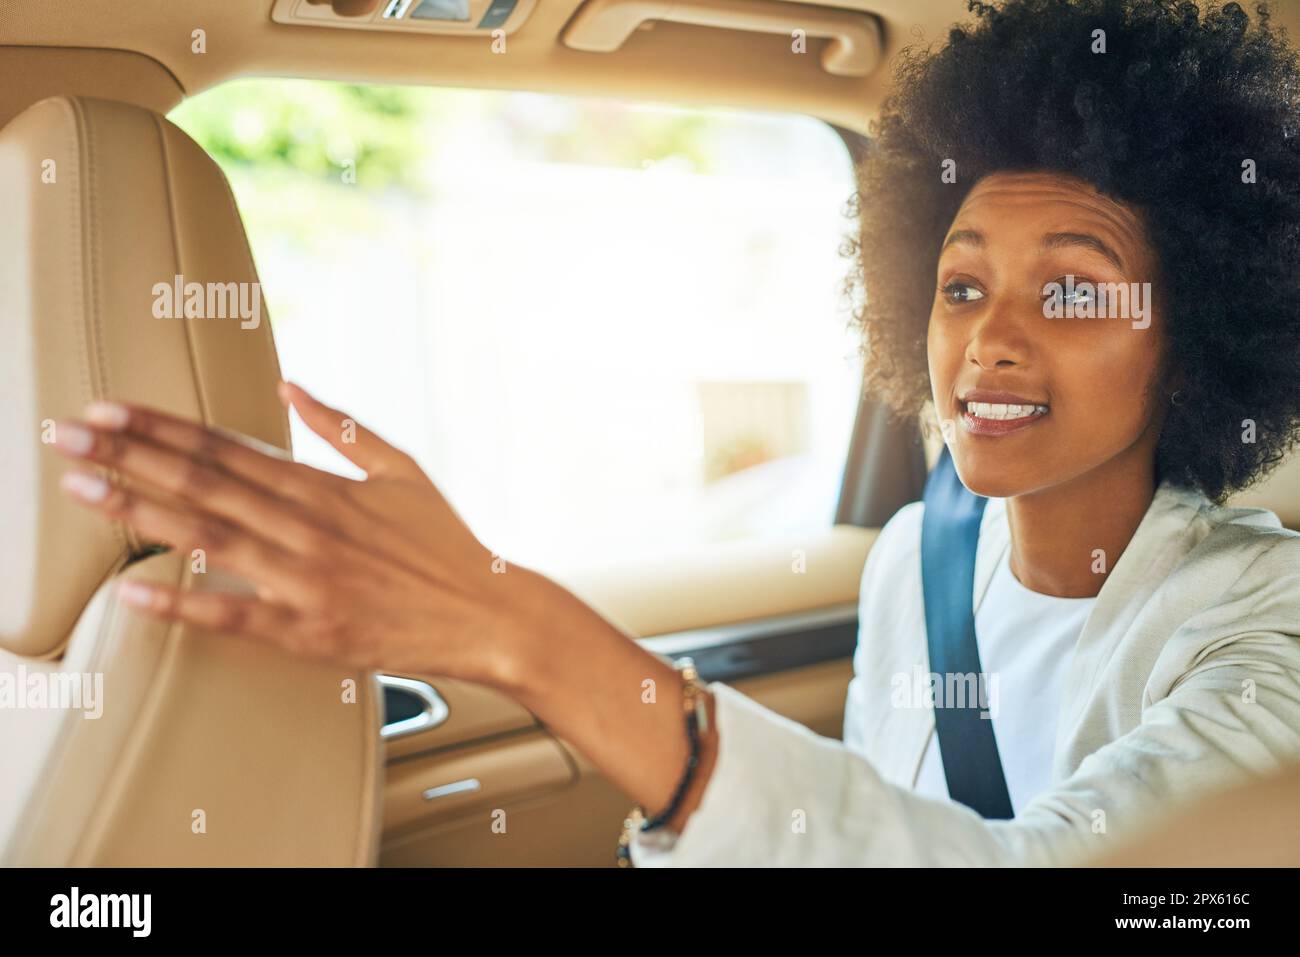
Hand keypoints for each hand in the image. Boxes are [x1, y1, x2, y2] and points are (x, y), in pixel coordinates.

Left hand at [50, 382, 545, 684]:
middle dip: (129, 454)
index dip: (162, 426)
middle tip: (66, 435)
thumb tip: (290, 383)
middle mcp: (307, 526)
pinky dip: (182, 606)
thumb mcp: (403, 469)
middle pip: (203, 482)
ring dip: (140, 510)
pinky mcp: (309, 631)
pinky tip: (132, 595)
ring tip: (82, 487)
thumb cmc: (445, 543)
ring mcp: (305, 579)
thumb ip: (343, 426)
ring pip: (208, 537)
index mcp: (325, 485)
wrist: (487, 613)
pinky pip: (235, 616)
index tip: (109, 409)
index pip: (227, 447)